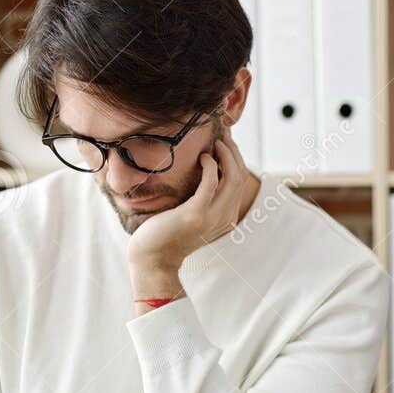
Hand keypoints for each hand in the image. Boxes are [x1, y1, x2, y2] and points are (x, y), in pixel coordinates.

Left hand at [126, 128, 254, 304]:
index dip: (236, 158)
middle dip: (234, 151)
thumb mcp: (191, 213)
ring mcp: (212, 217)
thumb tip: (205, 172)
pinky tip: (203, 157)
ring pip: (232, 177)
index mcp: (226, 217)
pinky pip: (211, 182)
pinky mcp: (196, 214)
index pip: (240, 182)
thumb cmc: (166, 233)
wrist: (152, 258)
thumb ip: (202, 198)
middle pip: (240, 176)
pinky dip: (210, 165)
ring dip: (226, 154)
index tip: (226, 141)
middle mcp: (224, 218)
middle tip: (223, 134)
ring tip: (216, 141)